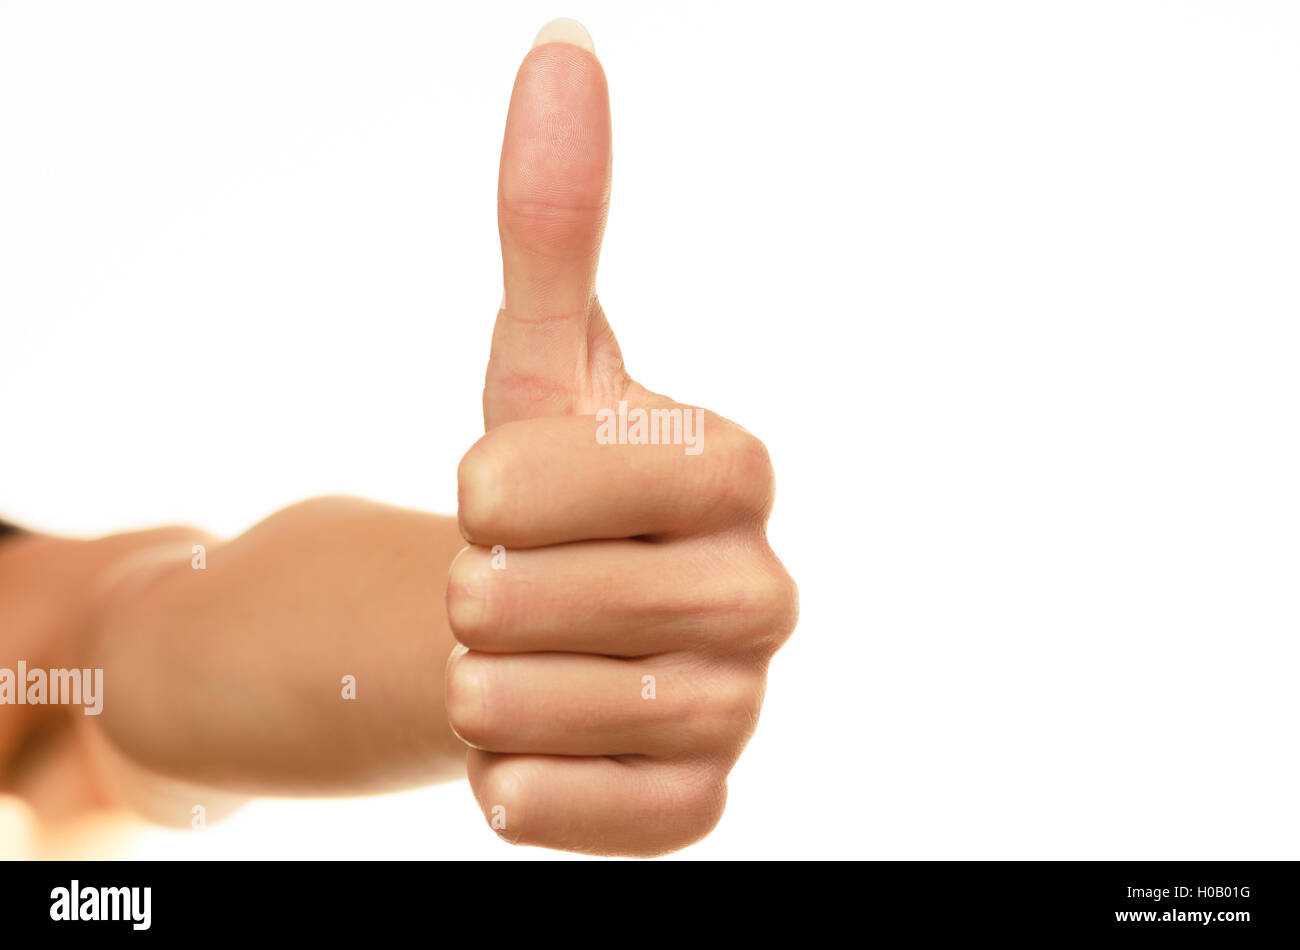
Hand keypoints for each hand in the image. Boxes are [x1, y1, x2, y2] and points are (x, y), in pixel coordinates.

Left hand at [445, 19, 797, 855]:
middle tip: (493, 589)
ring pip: (560, 710)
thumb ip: (555, 224)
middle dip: (483, 593)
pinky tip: (528, 741)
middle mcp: (764, 593)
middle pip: (569, 601)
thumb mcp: (537, 365)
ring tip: (510, 662)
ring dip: (486, 684)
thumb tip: (563, 51)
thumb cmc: (538, 495)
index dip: (521, 488)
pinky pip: (582, 813)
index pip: (629, 471)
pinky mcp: (698, 808)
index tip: (487, 496)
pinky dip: (516, 781)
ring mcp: (740, 708)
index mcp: (739, 476)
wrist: (531, 630)